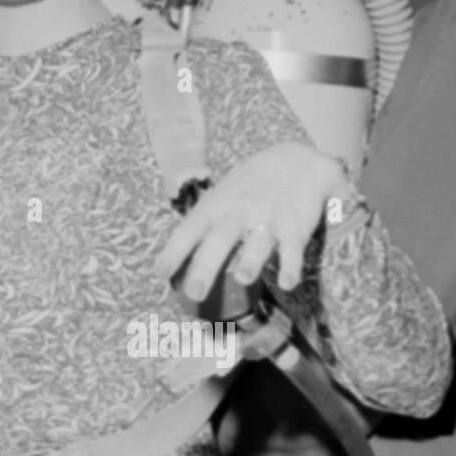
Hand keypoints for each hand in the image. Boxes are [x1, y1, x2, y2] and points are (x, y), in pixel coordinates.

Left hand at [153, 142, 348, 299]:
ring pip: (258, 242)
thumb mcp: (221, 197)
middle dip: (207, 266)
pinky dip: (291, 266)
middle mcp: (239, 212)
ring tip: (244, 280)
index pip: (189, 229)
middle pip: (220, 239)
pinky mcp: (295, 227)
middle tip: (195, 294)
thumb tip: (180, 259)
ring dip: (251, 260)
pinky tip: (288, 283)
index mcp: (216, 206)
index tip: (159, 273)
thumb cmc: (248, 187)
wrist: (296, 161)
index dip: (174, 251)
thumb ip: (205, 223)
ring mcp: (268, 219)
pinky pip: (293, 249)